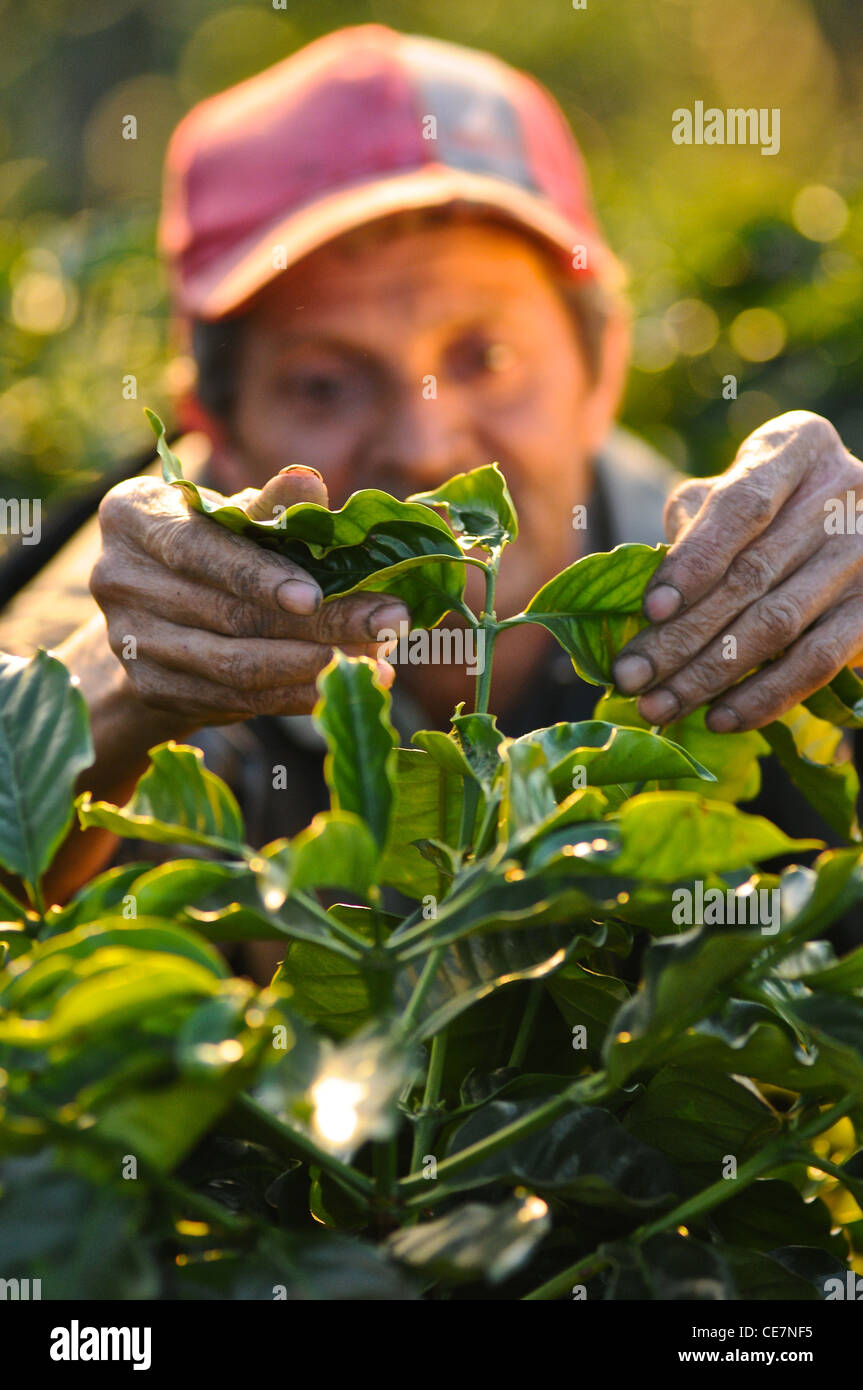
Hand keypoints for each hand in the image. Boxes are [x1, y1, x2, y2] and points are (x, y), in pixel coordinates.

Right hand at [90, 465, 405, 725]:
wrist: (160, 612)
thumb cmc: (212, 542)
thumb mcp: (237, 514)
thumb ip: (272, 505)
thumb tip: (310, 483)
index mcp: (133, 515)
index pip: (199, 550)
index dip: (258, 576)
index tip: (316, 595)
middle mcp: (116, 577)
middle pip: (228, 613)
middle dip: (320, 623)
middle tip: (389, 622)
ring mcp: (129, 639)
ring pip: (234, 665)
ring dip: (314, 667)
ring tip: (378, 660)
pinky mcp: (151, 688)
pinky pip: (234, 700)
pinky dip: (294, 696)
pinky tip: (340, 686)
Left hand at [611, 411, 862, 730]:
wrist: (849, 529)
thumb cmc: (763, 509)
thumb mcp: (727, 494)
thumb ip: (693, 527)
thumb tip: (653, 605)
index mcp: (797, 447)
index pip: (742, 506)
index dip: (693, 560)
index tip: (650, 609)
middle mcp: (843, 491)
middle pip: (751, 575)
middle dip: (680, 635)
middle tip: (630, 678)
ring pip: (777, 625)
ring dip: (709, 675)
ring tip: (659, 707)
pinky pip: (816, 660)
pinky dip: (765, 695)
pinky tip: (719, 717)